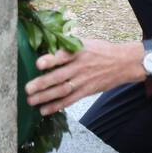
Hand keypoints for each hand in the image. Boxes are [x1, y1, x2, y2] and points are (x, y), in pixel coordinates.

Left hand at [25, 38, 145, 115]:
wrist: (123, 63)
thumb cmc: (100, 50)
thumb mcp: (85, 42)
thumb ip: (67, 45)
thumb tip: (45, 46)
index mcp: (78, 51)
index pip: (63, 55)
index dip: (50, 59)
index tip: (38, 63)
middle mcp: (80, 66)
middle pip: (59, 76)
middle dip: (42, 83)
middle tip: (27, 89)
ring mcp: (83, 80)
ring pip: (62, 90)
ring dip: (45, 97)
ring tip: (31, 101)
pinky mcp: (86, 91)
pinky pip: (70, 100)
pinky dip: (56, 106)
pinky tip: (44, 110)